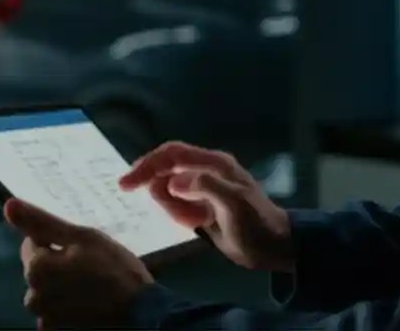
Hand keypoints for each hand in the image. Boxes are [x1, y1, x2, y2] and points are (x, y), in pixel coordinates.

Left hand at [4, 198, 152, 329]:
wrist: (141, 312)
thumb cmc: (115, 270)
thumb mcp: (82, 237)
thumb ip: (42, 222)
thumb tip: (8, 205)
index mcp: (35, 269)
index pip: (33, 243)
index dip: (58, 242)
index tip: (82, 250)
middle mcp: (33, 297)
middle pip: (40, 271)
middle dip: (60, 266)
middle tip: (91, 268)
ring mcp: (45, 319)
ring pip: (49, 292)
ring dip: (64, 288)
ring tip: (93, 287)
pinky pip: (57, 313)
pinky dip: (69, 308)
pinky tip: (90, 305)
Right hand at [119, 141, 293, 272]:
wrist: (273, 247)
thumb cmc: (256, 223)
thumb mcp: (234, 203)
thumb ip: (205, 187)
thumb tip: (172, 181)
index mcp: (214, 164)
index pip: (172, 153)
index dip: (147, 164)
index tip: (126, 183)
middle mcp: (206, 170)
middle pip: (166, 169)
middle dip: (156, 186)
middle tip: (154, 205)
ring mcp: (203, 188)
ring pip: (169, 190)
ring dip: (173, 207)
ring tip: (196, 221)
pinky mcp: (201, 204)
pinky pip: (177, 205)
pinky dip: (180, 215)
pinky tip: (198, 224)